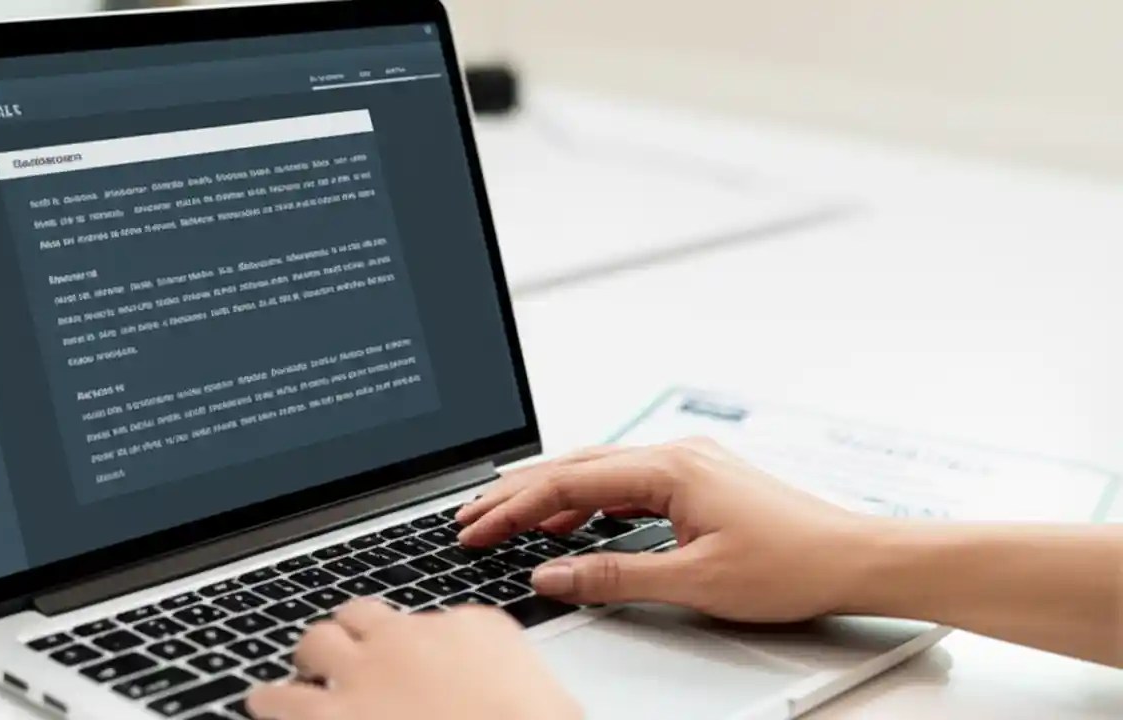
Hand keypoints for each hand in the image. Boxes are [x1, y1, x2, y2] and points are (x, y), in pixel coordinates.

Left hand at [247, 598, 581, 719]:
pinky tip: (265, 705)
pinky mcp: (329, 715)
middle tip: (352, 663)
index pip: (438, 620)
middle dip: (355, 636)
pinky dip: (268, 701)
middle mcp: (416, 638)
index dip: (418, 646)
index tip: (419, 664)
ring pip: (318, 642)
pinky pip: (277, 698)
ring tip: (305, 679)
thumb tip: (516, 698)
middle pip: (366, 615)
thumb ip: (518, 684)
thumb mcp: (551, 702)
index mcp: (477, 629)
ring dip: (312, 660)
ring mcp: (368, 671)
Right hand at [456, 438, 875, 621]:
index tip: (476, 529)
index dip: (515, 509)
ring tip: (507, 519)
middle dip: (518, 494)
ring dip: (551, 495)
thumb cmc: (792, 563)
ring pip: (599, 471)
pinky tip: (574, 521)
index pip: (569, 482)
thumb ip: (614, 576)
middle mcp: (675, 453)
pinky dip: (589, 500)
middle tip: (471, 516)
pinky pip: (627, 482)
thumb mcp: (693, 581)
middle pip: (576, 466)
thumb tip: (552, 575)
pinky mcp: (699, 480)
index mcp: (669, 467)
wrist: (855, 557)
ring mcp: (689, 463)